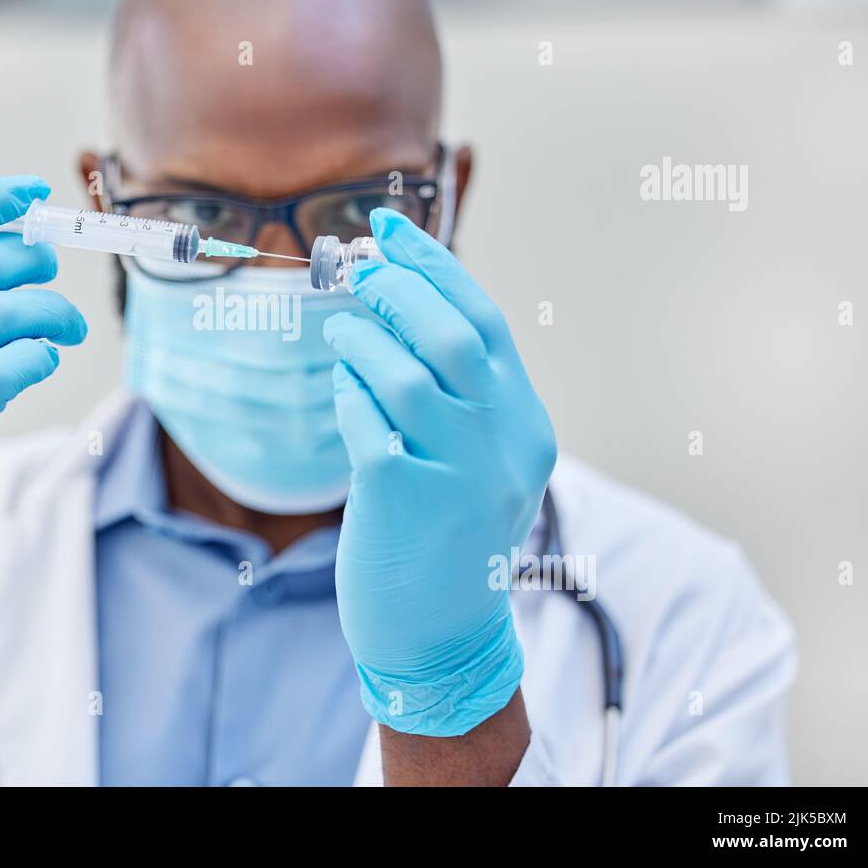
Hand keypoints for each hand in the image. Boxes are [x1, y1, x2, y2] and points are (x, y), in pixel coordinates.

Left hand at [323, 208, 555, 736]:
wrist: (441, 641)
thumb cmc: (446, 539)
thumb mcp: (477, 462)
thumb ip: (458, 393)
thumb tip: (400, 302)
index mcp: (526, 427)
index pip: (484, 321)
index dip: (434, 265)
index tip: (390, 226)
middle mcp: (504, 446)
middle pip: (451, 334)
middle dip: (396, 288)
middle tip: (355, 269)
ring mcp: (460, 475)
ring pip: (405, 372)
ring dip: (362, 340)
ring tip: (342, 334)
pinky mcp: (407, 501)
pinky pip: (366, 423)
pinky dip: (348, 397)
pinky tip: (344, 396)